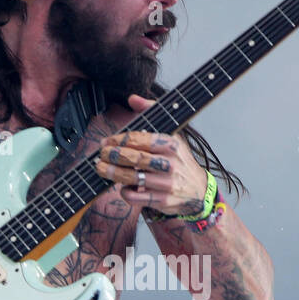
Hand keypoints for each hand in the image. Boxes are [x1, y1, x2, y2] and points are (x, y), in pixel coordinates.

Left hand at [94, 94, 208, 216]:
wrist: (198, 190)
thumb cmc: (179, 160)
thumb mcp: (172, 133)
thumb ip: (152, 113)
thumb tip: (133, 99)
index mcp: (170, 143)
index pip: (139, 139)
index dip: (118, 140)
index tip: (106, 142)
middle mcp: (170, 162)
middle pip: (134, 158)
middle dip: (113, 156)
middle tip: (101, 155)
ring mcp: (167, 183)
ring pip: (133, 177)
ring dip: (112, 173)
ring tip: (102, 169)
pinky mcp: (163, 200)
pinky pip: (137, 197)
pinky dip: (125, 192)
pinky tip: (122, 186)